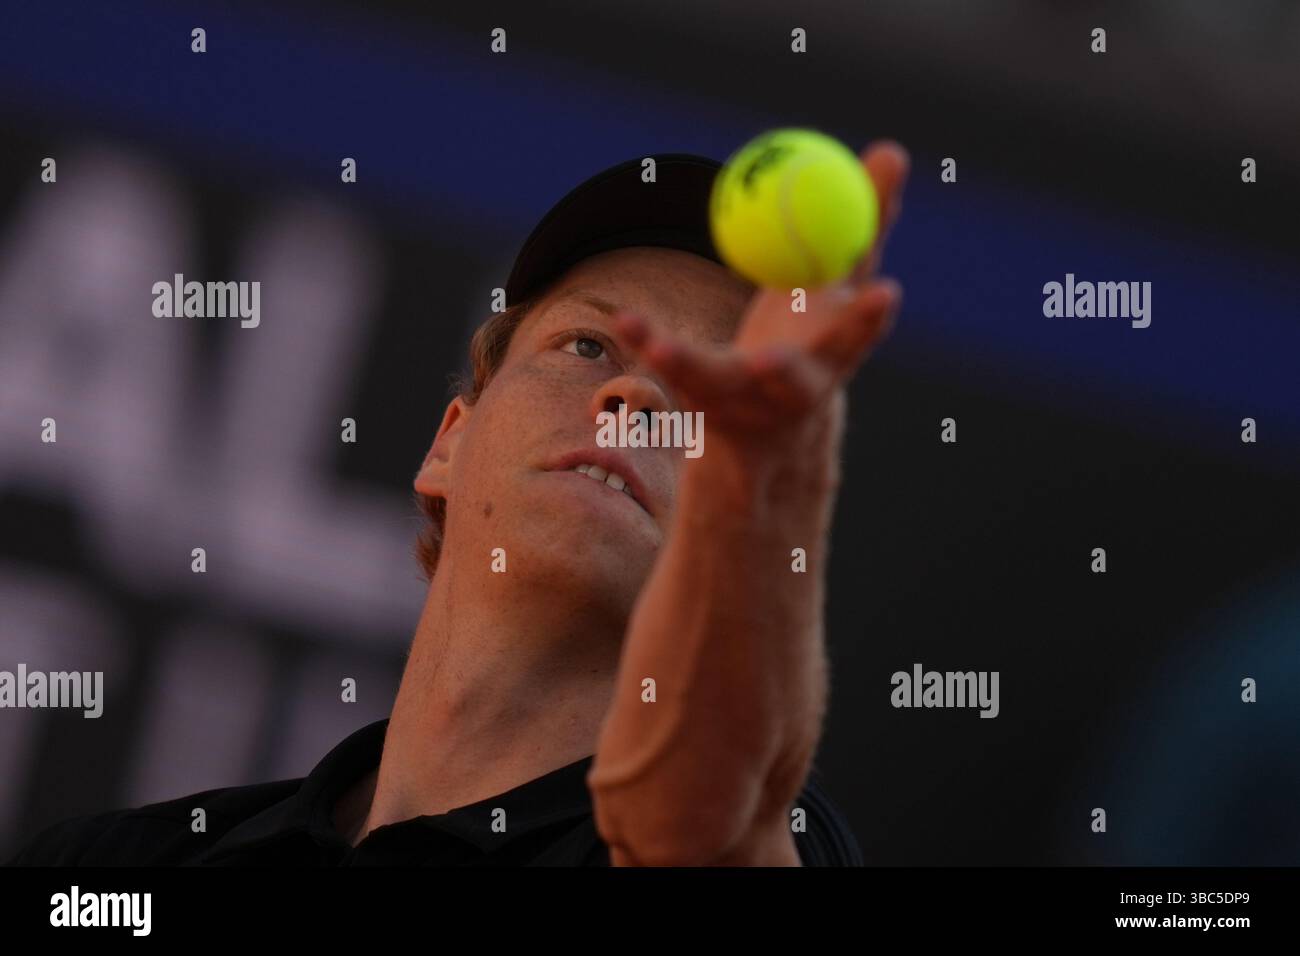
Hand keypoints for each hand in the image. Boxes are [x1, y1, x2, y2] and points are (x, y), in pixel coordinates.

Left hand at [612, 140, 908, 449]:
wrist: (770, 426)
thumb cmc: (812, 338)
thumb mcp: (837, 286)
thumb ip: (863, 226)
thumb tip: (891, 151)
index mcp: (834, 359)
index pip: (857, 337)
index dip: (868, 318)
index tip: (885, 293)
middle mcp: (792, 391)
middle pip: (791, 383)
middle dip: (784, 372)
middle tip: (767, 359)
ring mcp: (744, 404)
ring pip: (715, 382)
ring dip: (689, 364)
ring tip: (664, 349)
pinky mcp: (703, 406)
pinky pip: (671, 368)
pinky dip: (648, 340)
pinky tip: (625, 318)